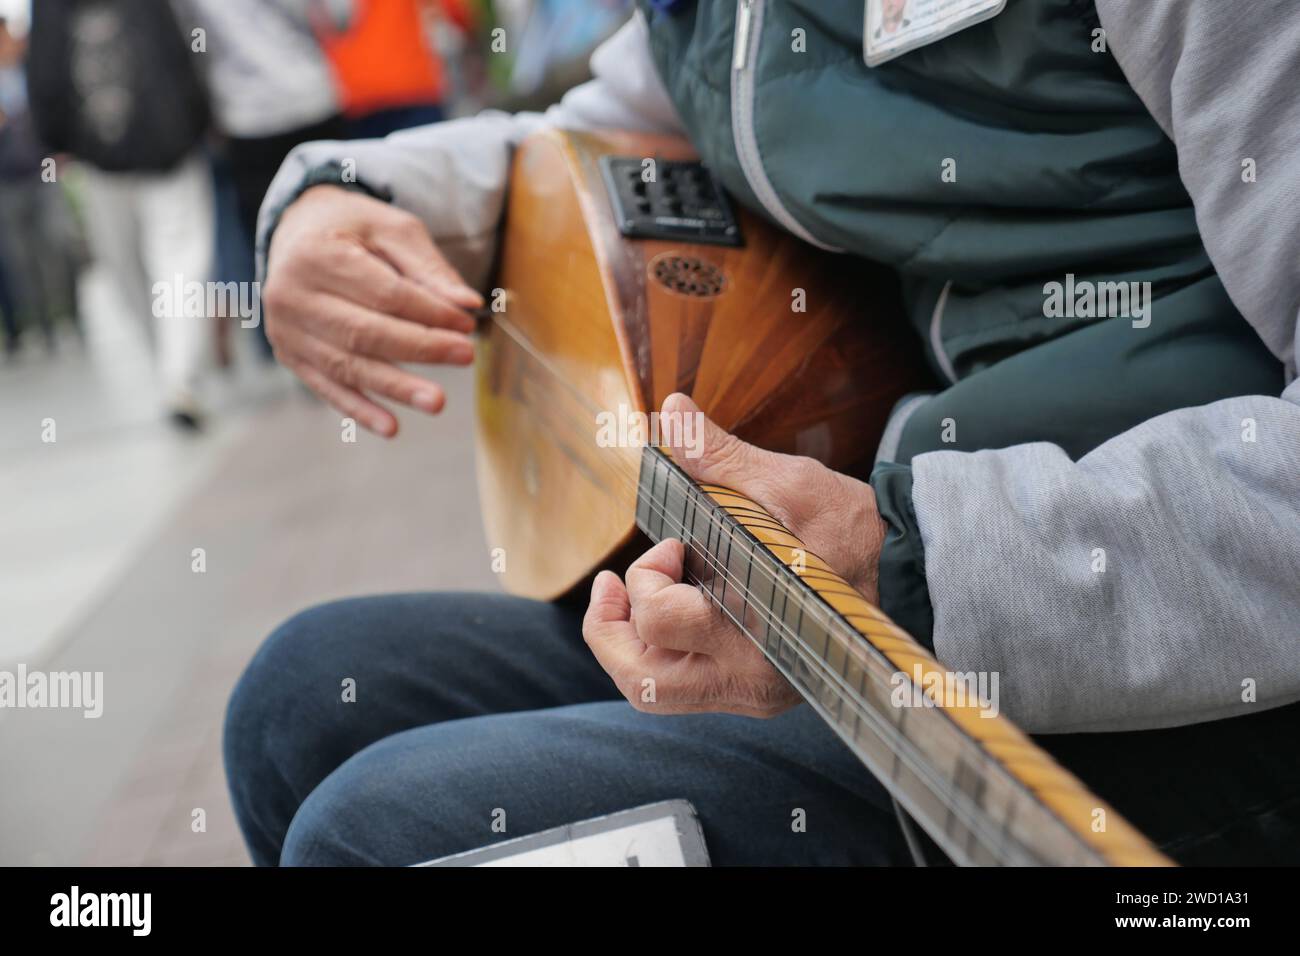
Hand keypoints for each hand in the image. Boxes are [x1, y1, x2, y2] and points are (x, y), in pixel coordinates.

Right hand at [262, 186, 483, 436]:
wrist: (296, 232)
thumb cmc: (352, 229)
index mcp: (318, 255)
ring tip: (437, 402)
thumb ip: (429, 268)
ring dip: (396, 388)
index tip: (466, 323)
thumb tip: (468, 305)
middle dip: (420, 349)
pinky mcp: (290, 355)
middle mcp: (292, 295)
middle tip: (466, 357)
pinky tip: (392, 427)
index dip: (429, 312)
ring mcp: (287, 330)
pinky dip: (360, 410)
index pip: (384, 294)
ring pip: (348, 366)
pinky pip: (328, 388)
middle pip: (365, 332)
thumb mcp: (392, 230)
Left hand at [583, 393, 887, 717]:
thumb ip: (720, 456)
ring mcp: (754, 691)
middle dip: (610, 625)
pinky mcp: (758, 693)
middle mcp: (752, 675)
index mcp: (757, 625)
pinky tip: (669, 605)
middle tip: (616, 582)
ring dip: (624, 645)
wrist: (908, 573)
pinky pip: (682, 689)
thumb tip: (671, 411)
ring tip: (629, 595)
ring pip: (654, 692)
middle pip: (641, 678)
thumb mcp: (788, 483)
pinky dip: (657, 650)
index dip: (645, 577)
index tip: (669, 543)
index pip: (660, 621)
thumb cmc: (850, 527)